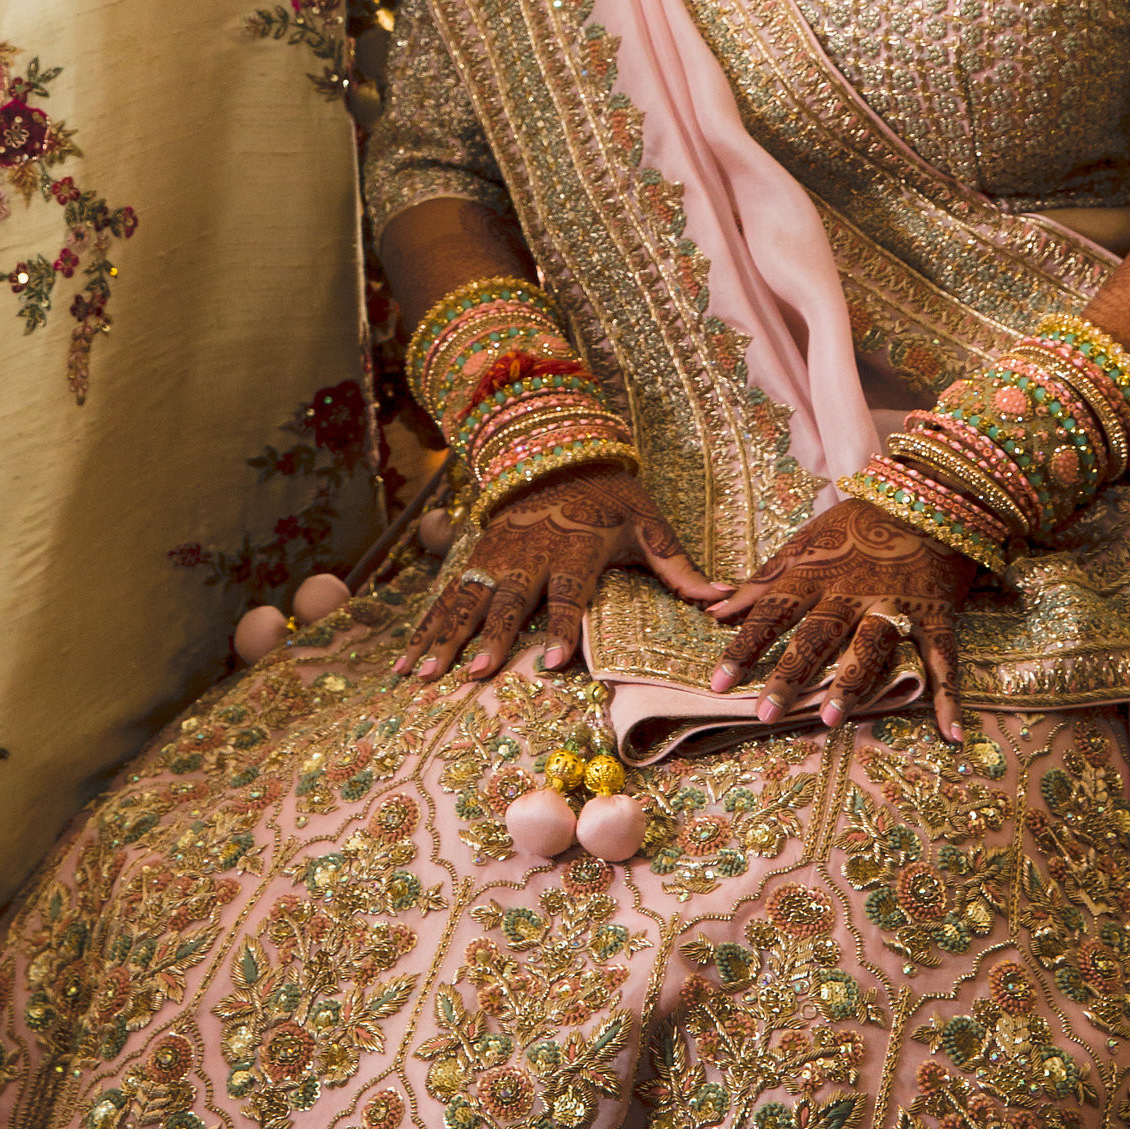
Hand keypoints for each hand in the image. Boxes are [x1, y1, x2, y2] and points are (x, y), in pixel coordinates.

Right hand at [398, 464, 728, 679]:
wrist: (556, 452)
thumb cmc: (610, 498)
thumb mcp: (647, 521)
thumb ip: (679, 564)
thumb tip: (724, 596)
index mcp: (575, 546)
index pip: (569, 589)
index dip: (560, 625)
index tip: (552, 661)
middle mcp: (530, 553)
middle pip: (508, 599)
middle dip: (491, 637)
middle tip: (476, 673)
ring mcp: (496, 558)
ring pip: (466, 601)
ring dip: (445, 639)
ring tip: (424, 676)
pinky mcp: (474, 561)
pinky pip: (446, 600)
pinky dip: (424, 632)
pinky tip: (405, 667)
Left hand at [708, 499, 975, 740]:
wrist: (927, 499)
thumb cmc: (859, 525)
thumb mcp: (806, 543)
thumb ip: (763, 581)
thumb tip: (714, 610)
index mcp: (817, 573)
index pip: (772, 613)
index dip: (745, 647)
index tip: (718, 682)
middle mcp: (853, 591)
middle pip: (817, 636)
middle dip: (791, 674)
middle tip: (766, 714)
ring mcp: (897, 604)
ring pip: (871, 647)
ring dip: (852, 684)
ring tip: (832, 720)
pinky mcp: (937, 616)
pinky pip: (944, 660)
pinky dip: (948, 696)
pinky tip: (950, 733)